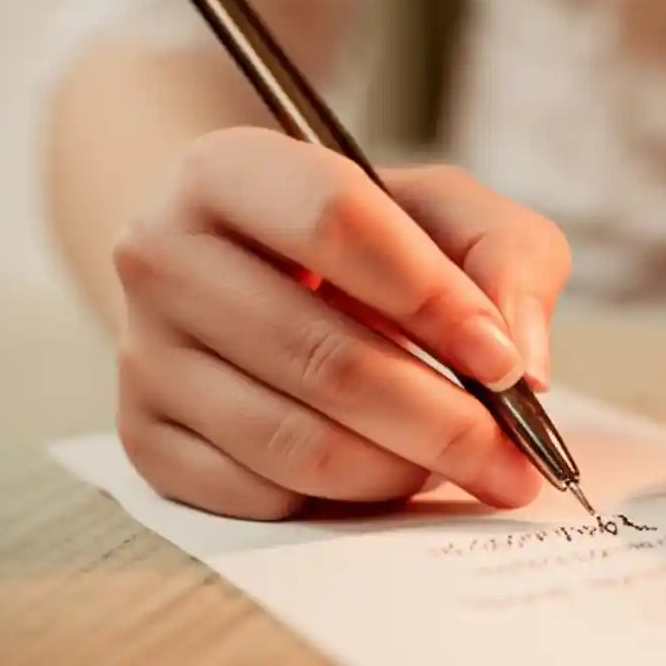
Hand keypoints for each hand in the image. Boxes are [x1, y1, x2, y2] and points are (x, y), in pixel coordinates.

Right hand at [111, 127, 570, 518]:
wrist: (251, 270)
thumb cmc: (365, 239)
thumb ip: (507, 259)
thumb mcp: (448, 213)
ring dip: (402, 467)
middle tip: (513, 456)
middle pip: (319, 353)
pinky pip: (259, 494)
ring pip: (293, 440)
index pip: (336, 222)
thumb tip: (522, 367)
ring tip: (461, 461)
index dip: (433, 298)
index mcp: (230, 169)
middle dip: (442, 420)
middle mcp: (162, 255)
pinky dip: (345, 496)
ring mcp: (143, 353)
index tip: (502, 361)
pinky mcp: (144, 436)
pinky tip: (388, 468)